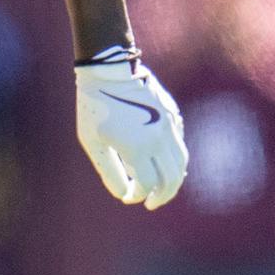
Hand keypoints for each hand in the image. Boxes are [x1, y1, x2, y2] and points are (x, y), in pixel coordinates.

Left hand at [74, 47, 186, 208]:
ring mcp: (170, 126)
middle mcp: (160, 139)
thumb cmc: (95, 108)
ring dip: (173, 180)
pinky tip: (161, 163)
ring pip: (181, 162)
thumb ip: (109, 171)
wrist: (110, 71)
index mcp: (138, 147)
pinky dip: (174, 159)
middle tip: (151, 203)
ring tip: (161, 189)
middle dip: (162, 195)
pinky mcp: (174, 116)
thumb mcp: (93, 142)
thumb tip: (123, 194)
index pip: (146, 184)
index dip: (137, 195)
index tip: (128, 198)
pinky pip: (179, 144)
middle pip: (171, 178)